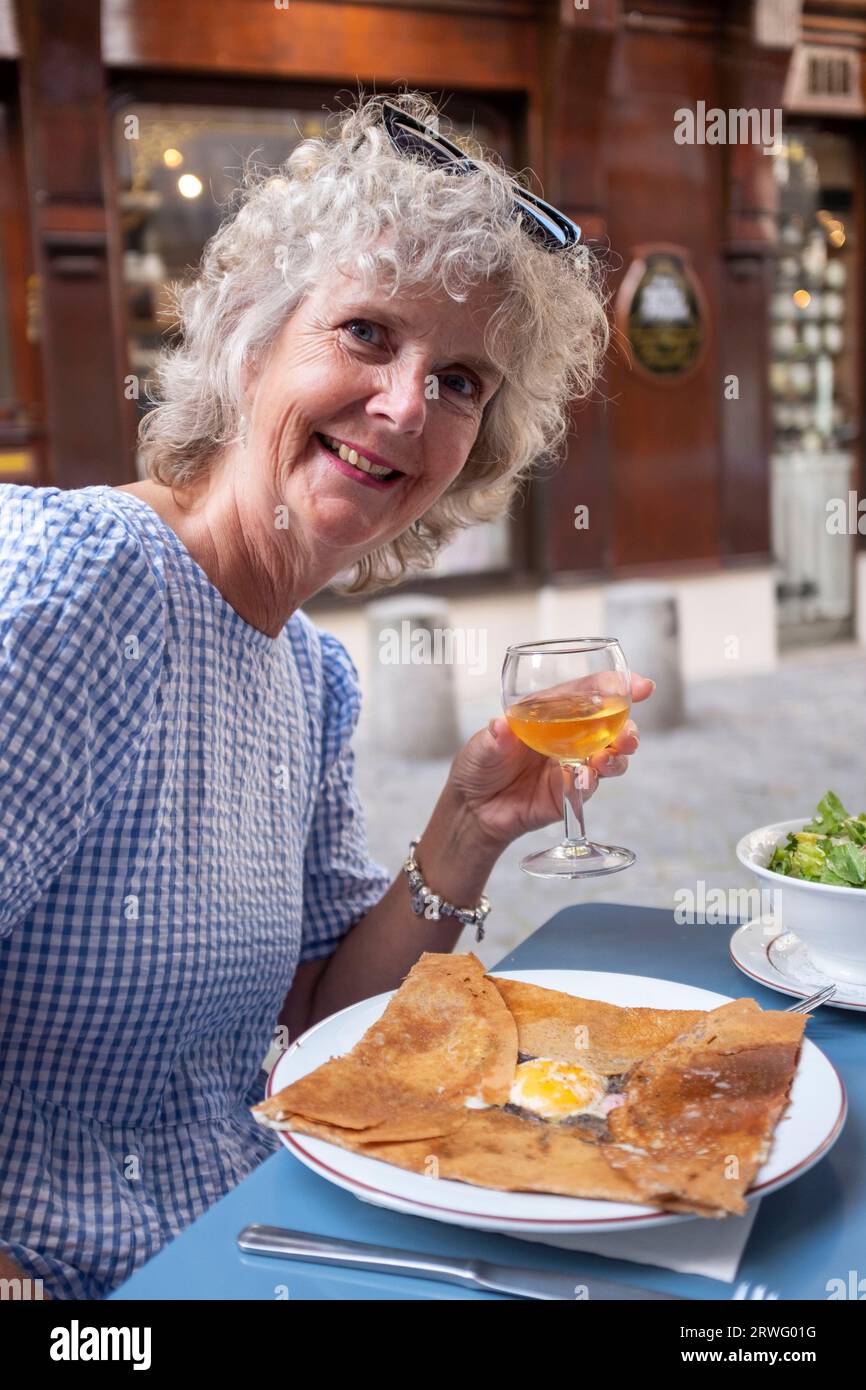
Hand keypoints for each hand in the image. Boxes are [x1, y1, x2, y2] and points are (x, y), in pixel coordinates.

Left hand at [447, 673, 653, 851]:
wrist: (473, 811)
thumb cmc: (477, 768)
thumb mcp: (480, 747)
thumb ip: (494, 738)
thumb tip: (500, 726)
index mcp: (549, 711)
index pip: (588, 692)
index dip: (615, 686)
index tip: (642, 686)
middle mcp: (567, 735)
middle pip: (610, 725)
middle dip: (628, 726)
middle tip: (629, 734)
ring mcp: (572, 764)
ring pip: (610, 756)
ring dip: (618, 756)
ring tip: (609, 758)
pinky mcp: (569, 792)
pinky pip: (590, 785)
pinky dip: (593, 781)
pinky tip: (586, 779)